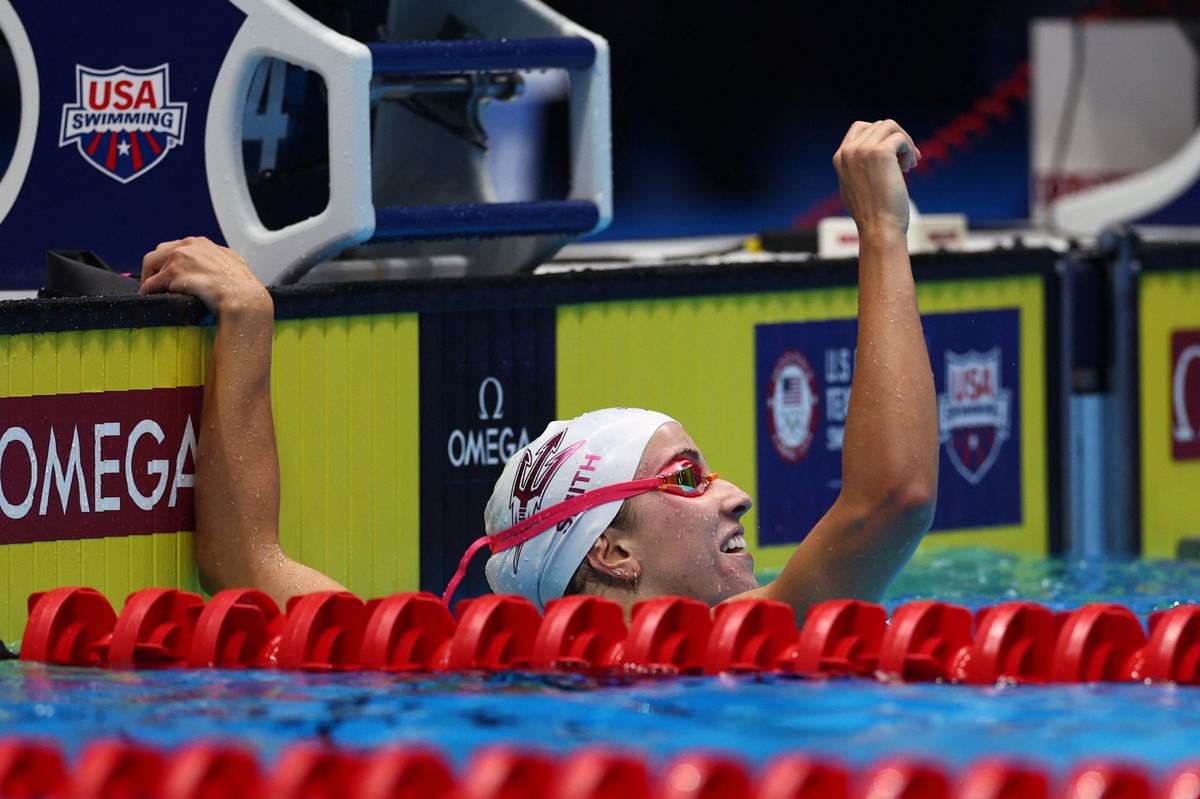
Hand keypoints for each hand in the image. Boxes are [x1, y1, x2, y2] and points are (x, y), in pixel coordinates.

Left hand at [139, 237, 270, 316]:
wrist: (243, 298)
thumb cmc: (243, 286)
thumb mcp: (233, 263)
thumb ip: (217, 259)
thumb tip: (212, 266)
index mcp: (201, 243)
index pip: (174, 248)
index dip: (168, 263)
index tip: (168, 275)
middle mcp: (188, 244)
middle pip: (157, 254)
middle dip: (154, 270)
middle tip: (155, 286)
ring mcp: (180, 257)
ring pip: (152, 267)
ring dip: (152, 281)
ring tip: (153, 294)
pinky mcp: (174, 273)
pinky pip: (151, 284)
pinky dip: (148, 292)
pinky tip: (150, 299)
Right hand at [832, 120, 919, 234]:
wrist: (878, 228)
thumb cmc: (871, 214)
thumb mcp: (855, 186)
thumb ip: (858, 167)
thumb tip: (877, 151)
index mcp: (840, 158)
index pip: (860, 128)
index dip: (880, 137)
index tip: (892, 154)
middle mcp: (849, 151)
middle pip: (879, 125)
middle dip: (896, 140)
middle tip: (906, 162)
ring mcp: (863, 150)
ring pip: (890, 127)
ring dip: (904, 142)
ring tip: (908, 164)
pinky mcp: (880, 152)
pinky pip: (900, 138)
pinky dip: (910, 150)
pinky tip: (909, 168)